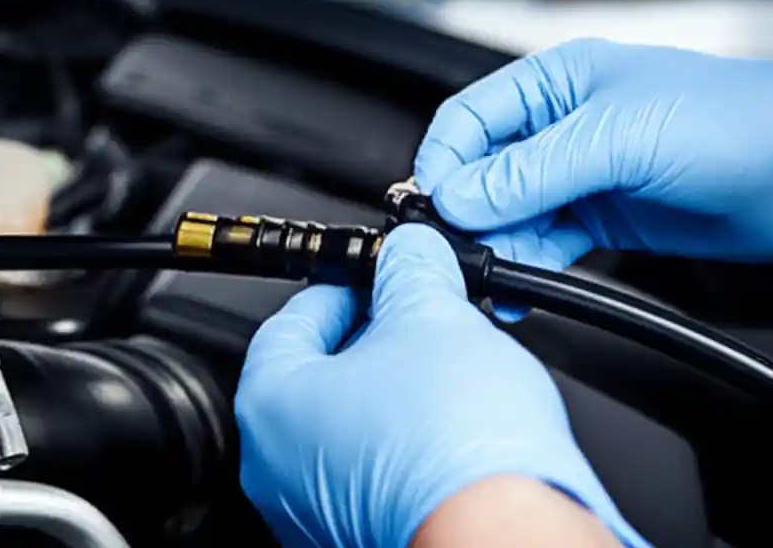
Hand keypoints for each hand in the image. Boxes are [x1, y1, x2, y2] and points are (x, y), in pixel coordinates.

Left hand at [235, 224, 646, 547]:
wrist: (502, 538)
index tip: (376, 277)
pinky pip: (369, 478)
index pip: (291, 320)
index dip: (342, 287)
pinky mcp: (356, 540)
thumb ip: (411, 271)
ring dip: (389, 396)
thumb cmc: (455, 450)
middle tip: (418, 320)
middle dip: (371, 341)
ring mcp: (311, 515)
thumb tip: (409, 253)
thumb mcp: (434, 319)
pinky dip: (402, 449)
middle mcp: (274, 468)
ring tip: (444, 376)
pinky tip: (447, 434)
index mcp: (270, 404)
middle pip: (316, 378)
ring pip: (344, 430)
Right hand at [414, 39, 772, 264]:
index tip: (432, 207)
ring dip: (495, 245)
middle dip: (465, 211)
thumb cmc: (740, 119)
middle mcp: (563, 126)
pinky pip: (546, 244)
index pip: (469, 119)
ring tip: (489, 278)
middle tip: (457, 253)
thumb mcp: (619, 138)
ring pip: (511, 213)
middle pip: (483, 171)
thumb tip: (459, 195)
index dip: (444, 163)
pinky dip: (528, 267)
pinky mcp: (606, 220)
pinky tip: (519, 289)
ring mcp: (584, 175)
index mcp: (558, 81)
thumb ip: (532, 172)